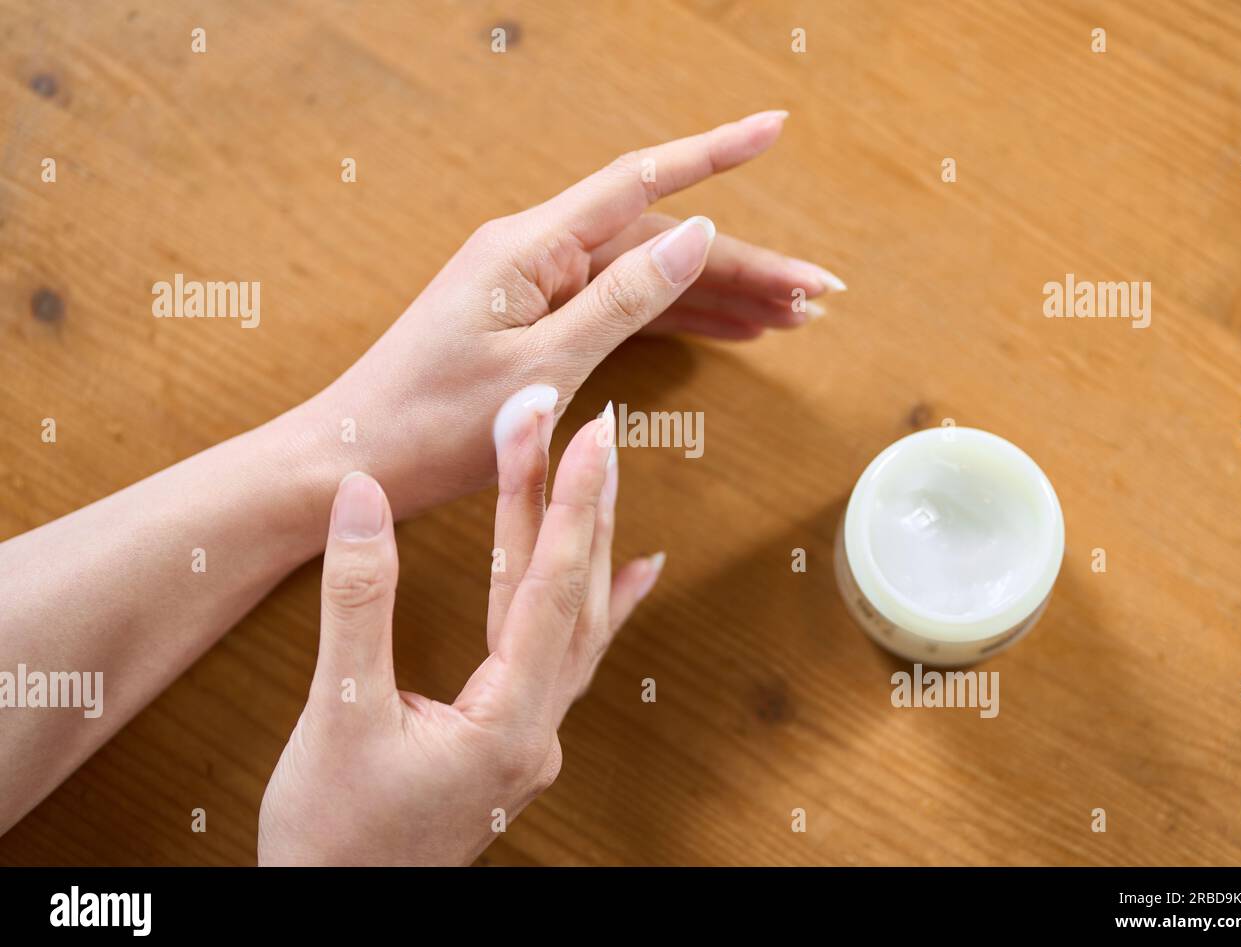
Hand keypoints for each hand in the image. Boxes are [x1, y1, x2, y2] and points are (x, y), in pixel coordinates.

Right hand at [258, 390, 659, 864]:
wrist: (333, 917)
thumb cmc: (331, 834)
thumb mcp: (337, 711)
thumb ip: (359, 601)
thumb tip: (362, 498)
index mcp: (507, 724)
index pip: (550, 589)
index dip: (565, 502)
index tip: (582, 430)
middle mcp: (538, 732)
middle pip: (572, 599)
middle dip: (578, 507)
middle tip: (591, 425)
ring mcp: (531, 743)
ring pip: (577, 626)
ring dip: (585, 547)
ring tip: (608, 479)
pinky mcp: (512, 747)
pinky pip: (571, 662)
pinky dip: (598, 608)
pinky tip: (631, 575)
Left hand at [297, 110, 843, 516]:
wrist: (357, 460)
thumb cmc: (432, 422)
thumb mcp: (541, 368)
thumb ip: (621, 300)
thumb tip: (693, 234)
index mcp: (531, 248)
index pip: (640, 184)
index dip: (714, 155)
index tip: (775, 130)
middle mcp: (536, 254)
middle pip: (660, 243)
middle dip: (744, 265)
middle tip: (820, 294)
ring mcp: (535, 288)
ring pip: (648, 278)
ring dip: (719, 295)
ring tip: (793, 317)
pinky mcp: (534, 322)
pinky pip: (620, 309)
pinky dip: (675, 319)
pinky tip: (729, 329)